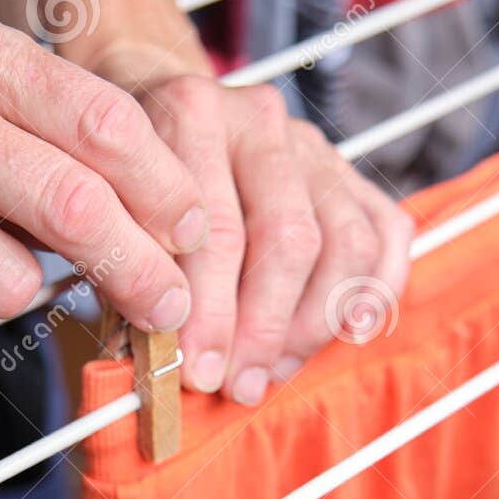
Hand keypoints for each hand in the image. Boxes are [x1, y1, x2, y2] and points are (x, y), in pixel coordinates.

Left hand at [124, 72, 414, 405]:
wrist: (159, 120)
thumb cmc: (131, 183)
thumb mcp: (111, 213)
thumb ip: (132, 273)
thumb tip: (162, 359)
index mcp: (189, 115)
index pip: (216, 230)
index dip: (211, 315)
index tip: (200, 372)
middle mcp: (257, 120)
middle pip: (288, 239)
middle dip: (264, 328)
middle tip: (240, 383)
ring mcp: (310, 144)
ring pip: (344, 243)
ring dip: (314, 322)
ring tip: (276, 368)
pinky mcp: (349, 170)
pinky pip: (386, 233)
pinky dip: (375, 291)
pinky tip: (346, 333)